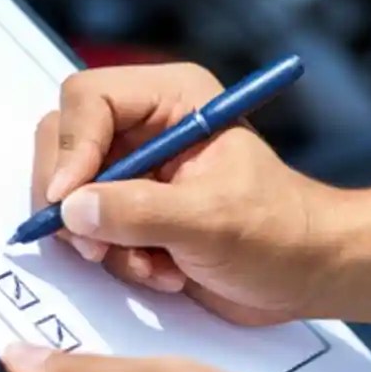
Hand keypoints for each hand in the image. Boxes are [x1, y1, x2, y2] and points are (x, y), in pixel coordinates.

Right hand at [34, 63, 342, 325]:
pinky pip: (88, 227)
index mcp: (172, 98)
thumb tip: (72, 208)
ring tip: (151, 264)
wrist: (307, 273)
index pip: (87, 99)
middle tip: (96, 246)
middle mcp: (146, 124)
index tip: (67, 201)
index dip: (70, 149)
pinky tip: (161, 271)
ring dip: (101, 239)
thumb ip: (139, 212)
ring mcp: (135, 167)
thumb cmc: (280, 234)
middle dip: (75, 200)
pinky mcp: (132, 207)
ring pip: (70, 192)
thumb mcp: (211, 222)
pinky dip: (115, 257)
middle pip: (63, 140)